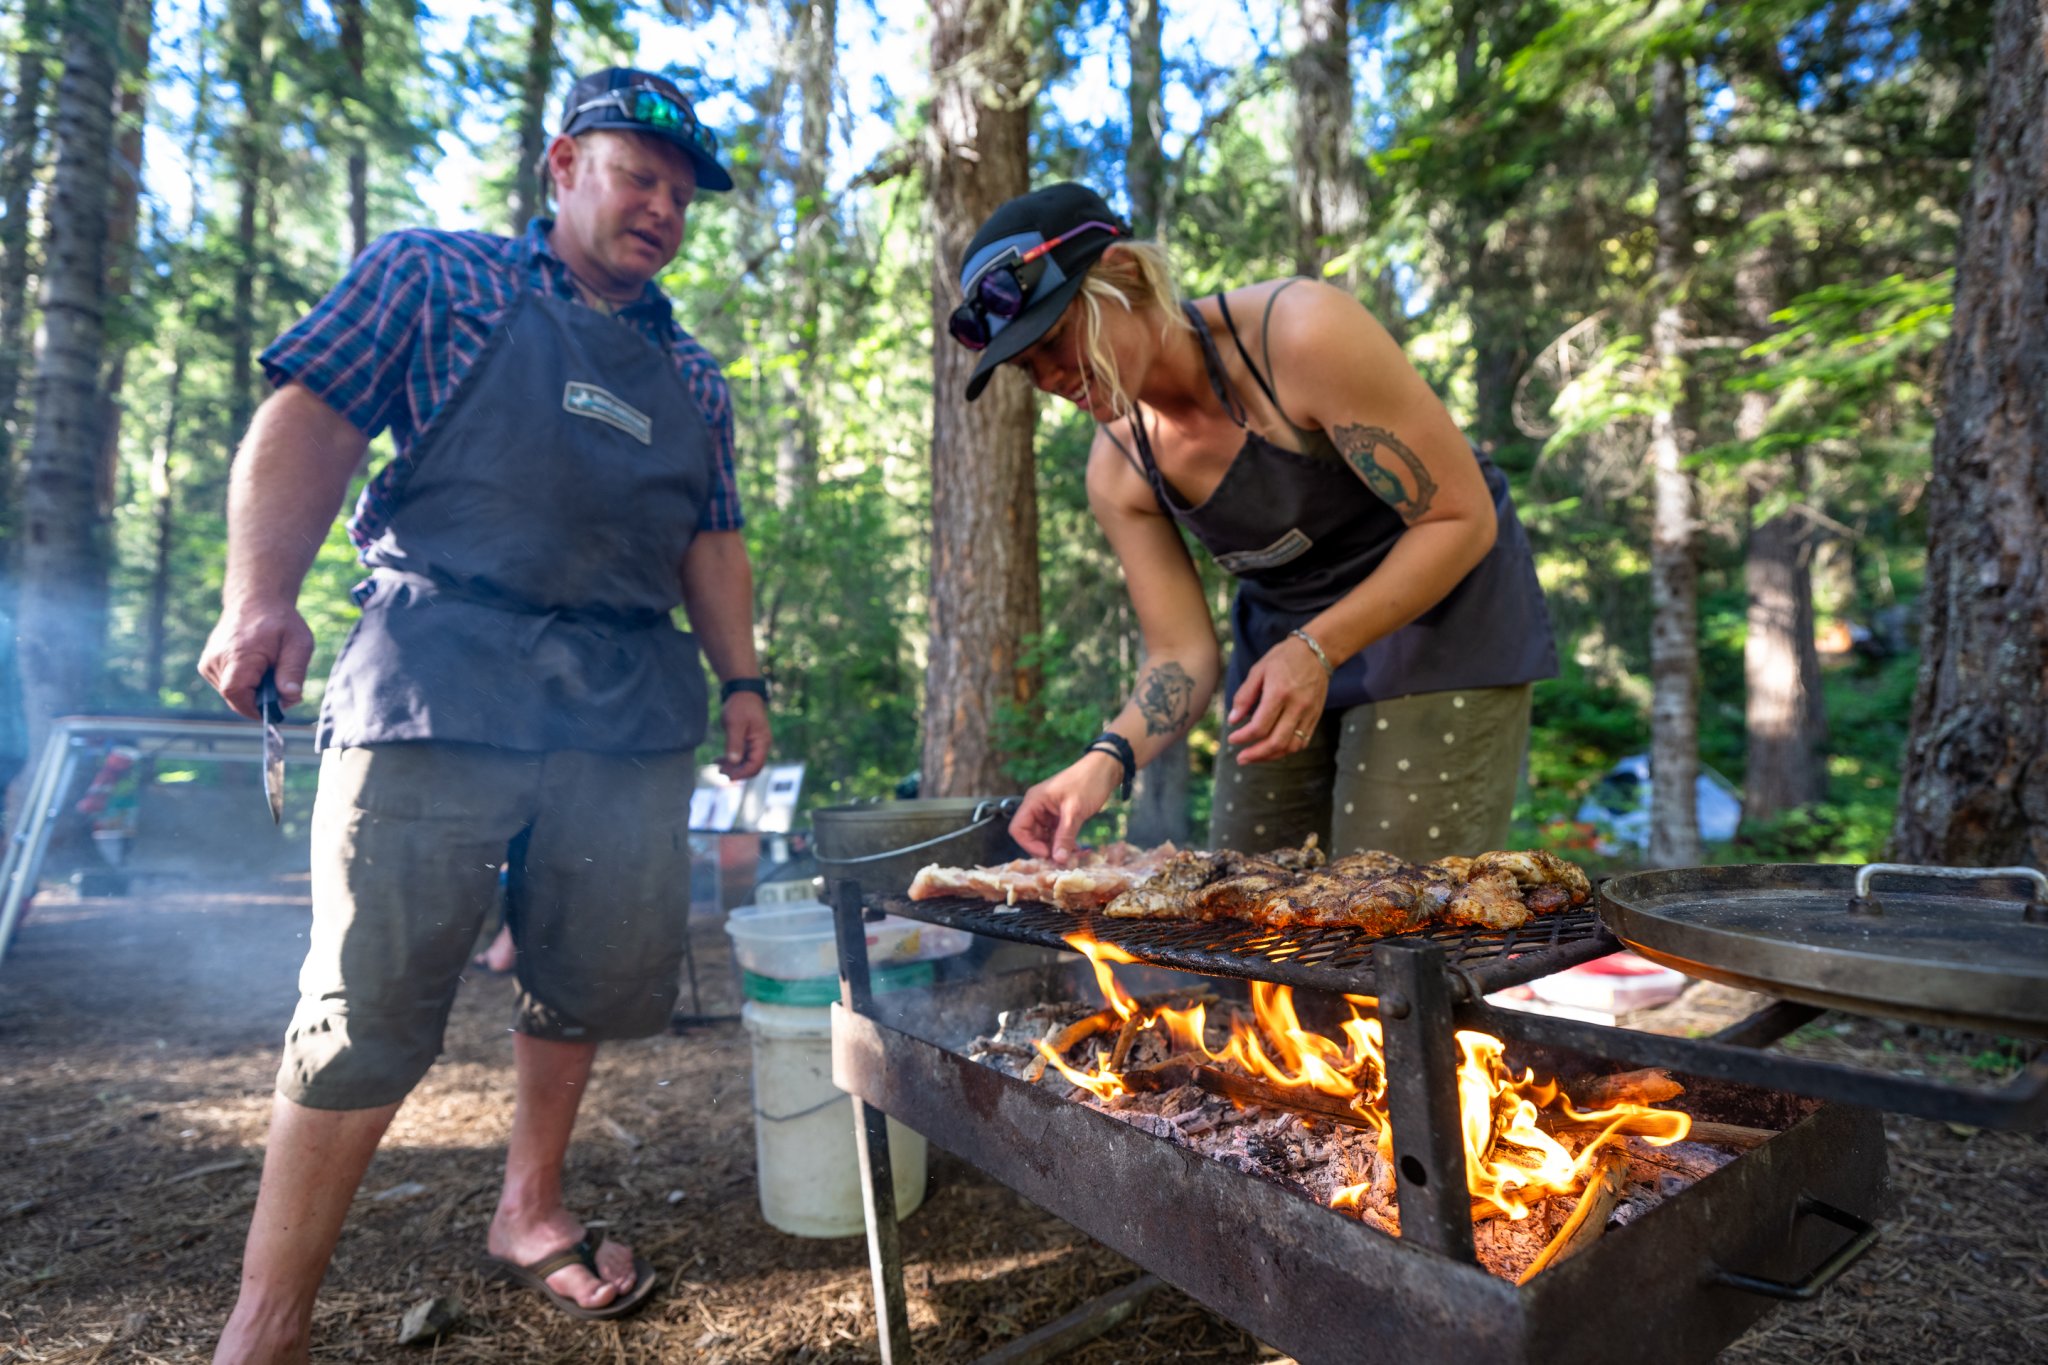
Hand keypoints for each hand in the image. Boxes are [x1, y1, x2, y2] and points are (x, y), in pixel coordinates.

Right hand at [199, 606, 314, 719]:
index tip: (276, 709)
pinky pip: (227, 686)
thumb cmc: (280, 622)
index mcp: (238, 654)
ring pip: (232, 694)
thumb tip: (290, 697)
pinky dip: (245, 684)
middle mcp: (216, 660)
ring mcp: (208, 663)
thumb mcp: (299, 643)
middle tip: (281, 685)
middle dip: (260, 700)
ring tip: (268, 669)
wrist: (255, 602)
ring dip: (253, 691)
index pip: (235, 693)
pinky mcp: (207, 665)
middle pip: (236, 697)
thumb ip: (294, 671)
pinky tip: (256, 667)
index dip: (254, 708)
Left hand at [717, 692, 769, 779]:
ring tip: (717, 767)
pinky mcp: (747, 740)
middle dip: (737, 772)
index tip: (728, 777)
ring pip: (745, 762)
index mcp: (762, 742)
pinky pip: (741, 755)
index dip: (742, 773)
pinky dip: (731, 759)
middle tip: (719, 772)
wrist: (742, 691)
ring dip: (732, 766)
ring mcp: (755, 743)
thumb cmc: (740, 705)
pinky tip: (718, 759)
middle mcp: (761, 745)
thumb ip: (735, 743)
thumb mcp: (735, 724)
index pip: (755, 765)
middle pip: (751, 766)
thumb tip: (734, 762)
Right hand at [1009, 753, 1123, 863]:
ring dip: (1055, 848)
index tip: (1047, 854)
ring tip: (1070, 857)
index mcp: (1034, 801)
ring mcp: (1048, 812)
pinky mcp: (1059, 816)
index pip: (1018, 829)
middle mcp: (1037, 807)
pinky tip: (1075, 850)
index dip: (1029, 844)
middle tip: (1061, 860)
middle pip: (1030, 836)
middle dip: (1044, 849)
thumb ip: (1065, 836)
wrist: (1105, 770)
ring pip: (1044, 837)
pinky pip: (1056, 834)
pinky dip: (1063, 843)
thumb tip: (1058, 860)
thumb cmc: (1088, 783)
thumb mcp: (1075, 811)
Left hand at [1225, 634, 1330, 762]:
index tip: (1232, 739)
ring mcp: (1309, 713)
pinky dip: (1286, 750)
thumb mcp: (1258, 670)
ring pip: (1291, 746)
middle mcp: (1296, 706)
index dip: (1243, 737)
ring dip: (1271, 756)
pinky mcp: (1315, 717)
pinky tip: (1272, 750)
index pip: (1260, 726)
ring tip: (1255, 757)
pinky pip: (1302, 742)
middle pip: (1276, 742)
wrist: (1317, 651)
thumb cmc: (1283, 658)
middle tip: (1241, 759)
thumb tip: (1233, 720)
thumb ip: (1244, 696)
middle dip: (1256, 754)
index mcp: (1279, 693)